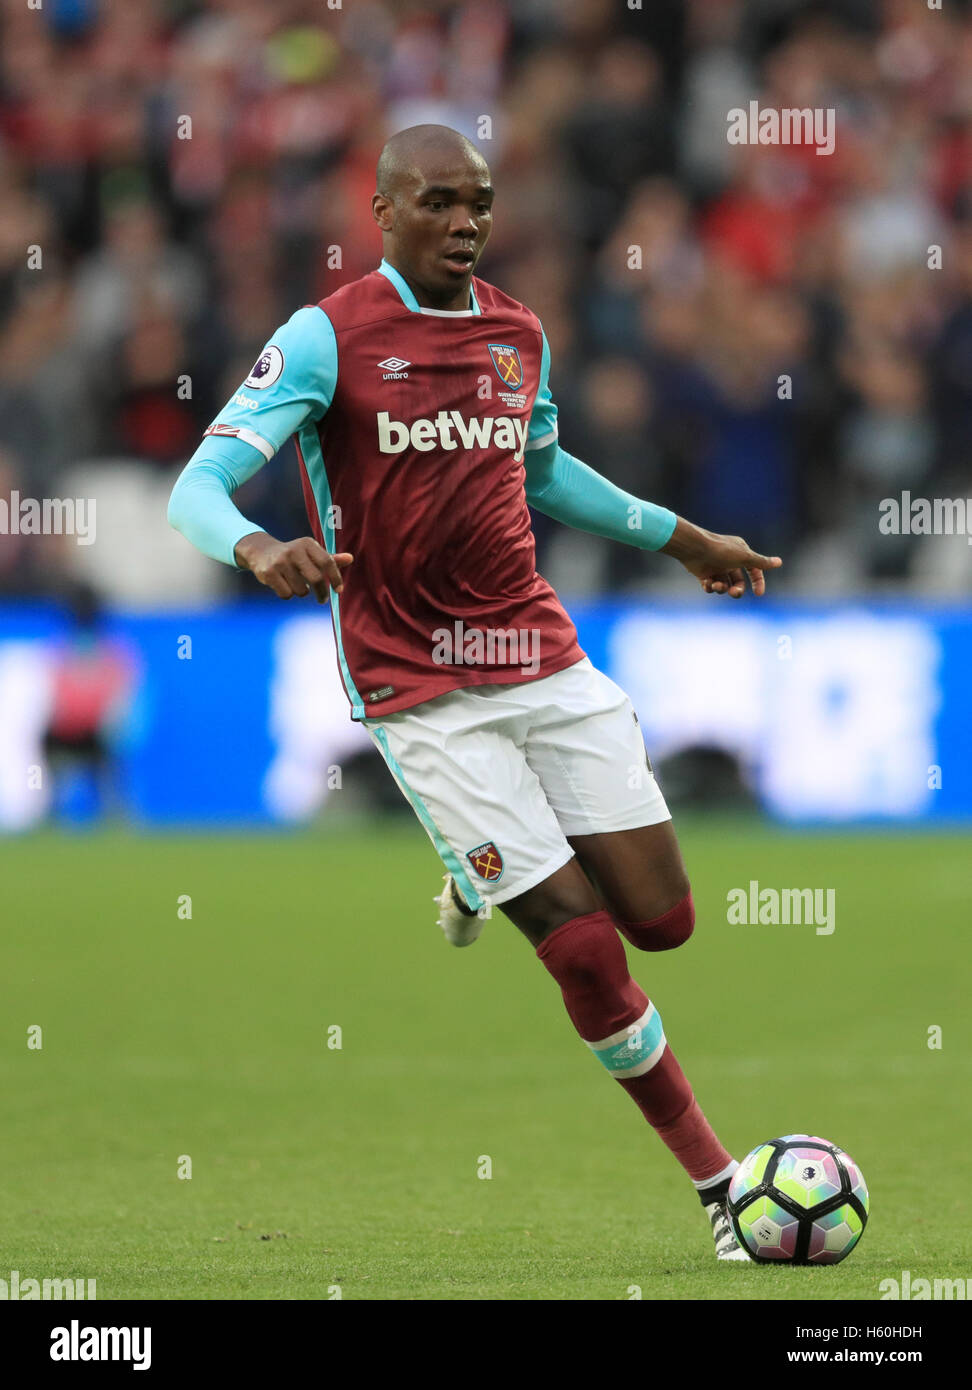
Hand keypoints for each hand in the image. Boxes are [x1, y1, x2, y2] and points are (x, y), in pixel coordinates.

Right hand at [233, 532, 353, 601]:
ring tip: (294, 583)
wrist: (261, 551)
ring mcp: (280, 562)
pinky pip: (286, 594)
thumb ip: (330, 558)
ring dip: (301, 592)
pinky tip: (282, 584)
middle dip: (322, 593)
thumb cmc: (293, 555)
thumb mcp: (310, 553)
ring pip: (301, 590)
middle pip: (316, 579)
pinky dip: (288, 594)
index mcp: (307, 544)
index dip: (335, 578)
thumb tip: (350, 558)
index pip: (327, 562)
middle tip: (322, 600)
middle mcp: (294, 550)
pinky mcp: (269, 573)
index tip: (339, 590)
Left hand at [661, 518, 781, 597]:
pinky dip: (709, 587)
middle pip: (738, 582)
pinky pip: (710, 586)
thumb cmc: (721, 550)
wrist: (694, 548)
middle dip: (737, 589)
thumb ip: (761, 562)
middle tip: (734, 593)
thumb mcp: (744, 557)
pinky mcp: (704, 573)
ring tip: (716, 585)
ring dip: (721, 588)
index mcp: (741, 553)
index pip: (754, 570)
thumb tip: (779, 562)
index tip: (759, 594)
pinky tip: (707, 583)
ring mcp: (716, 567)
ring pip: (724, 585)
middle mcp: (729, 560)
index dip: (758, 582)